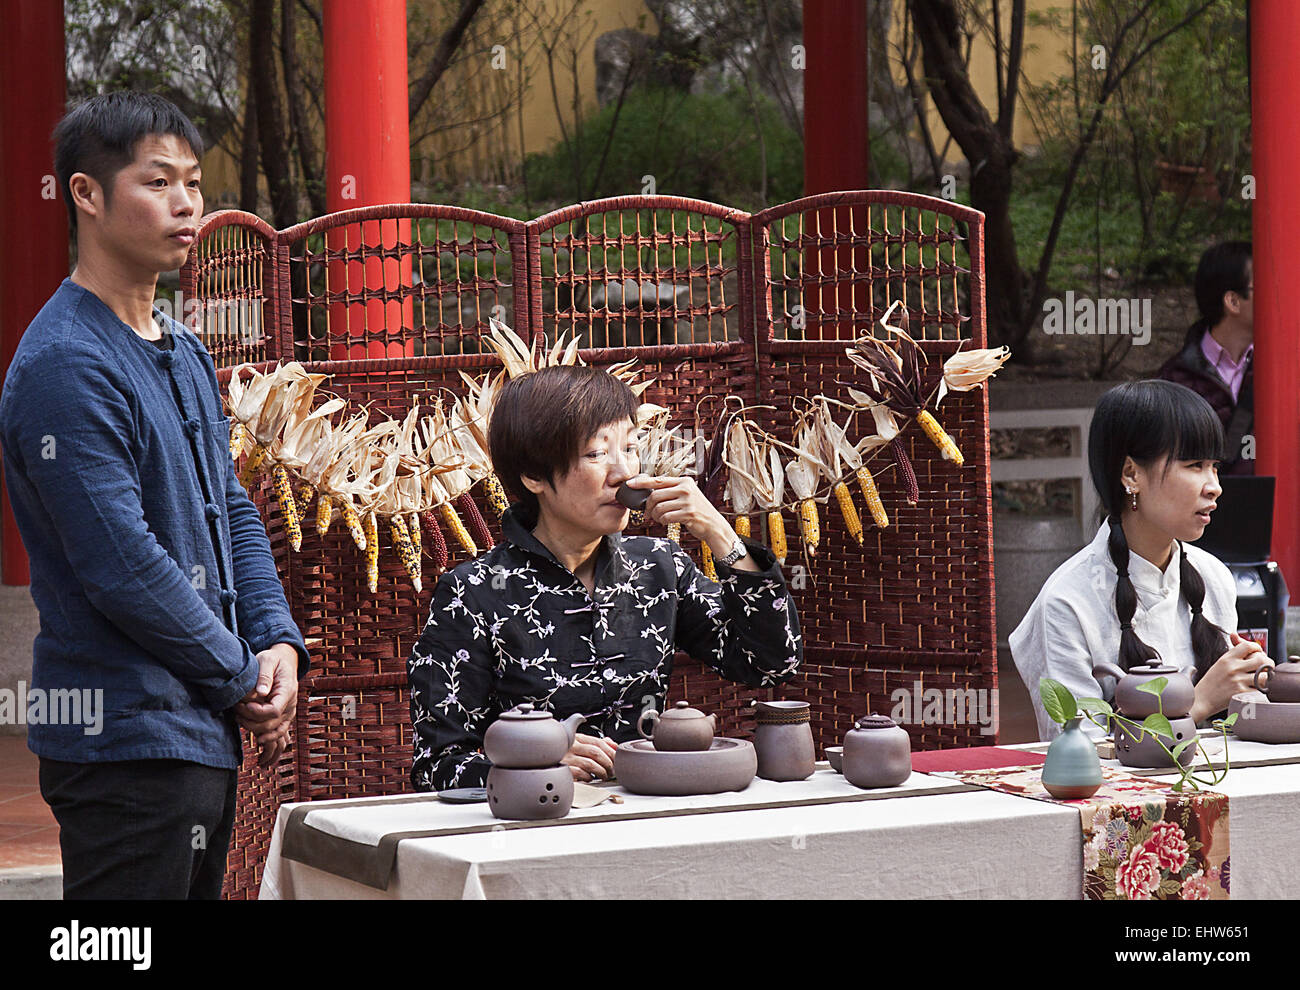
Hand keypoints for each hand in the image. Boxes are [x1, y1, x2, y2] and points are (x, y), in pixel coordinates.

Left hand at [234, 643, 299, 766]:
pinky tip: (258, 740)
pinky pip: (279, 733)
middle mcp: (291, 704)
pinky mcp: (284, 717)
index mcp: (288, 690)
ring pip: (274, 731)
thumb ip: (264, 675)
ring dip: (255, 729)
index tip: (244, 705)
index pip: (274, 710)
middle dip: (250, 720)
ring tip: (239, 718)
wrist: (284, 662)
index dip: (257, 712)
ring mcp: (288, 712)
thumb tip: (261, 692)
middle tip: (235, 709)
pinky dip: (269, 738)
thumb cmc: (273, 659)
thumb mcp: (267, 659)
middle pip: (271, 723)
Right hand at [560, 732, 617, 781]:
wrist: (545, 763)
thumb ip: (595, 742)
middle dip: (608, 763)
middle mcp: (570, 746)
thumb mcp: (578, 744)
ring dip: (601, 772)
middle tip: (612, 771)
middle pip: (596, 752)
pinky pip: (581, 774)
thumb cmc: (564, 754)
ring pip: (591, 764)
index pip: (598, 742)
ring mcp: (566, 758)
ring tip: (604, 776)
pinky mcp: (563, 770)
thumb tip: (613, 744)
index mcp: (576, 738)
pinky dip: (588, 777)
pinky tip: (589, 778)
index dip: (611, 751)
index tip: (617, 759)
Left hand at [629, 474, 730, 555]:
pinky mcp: (688, 513)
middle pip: (655, 495)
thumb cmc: (696, 511)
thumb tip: (648, 494)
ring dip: (655, 516)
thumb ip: (671, 491)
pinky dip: (662, 521)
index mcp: (684, 481)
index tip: (630, 484)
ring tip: (659, 518)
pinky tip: (665, 522)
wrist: (713, 525)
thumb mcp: (686, 496)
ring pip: (659, 508)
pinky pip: (666, 517)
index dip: (642, 482)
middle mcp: (686, 489)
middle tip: (647, 513)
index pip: (658, 480)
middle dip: (648, 506)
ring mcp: (688, 501)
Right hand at [1191, 632, 1271, 721]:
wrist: (1201, 699)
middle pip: (1261, 659)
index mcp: (1227, 658)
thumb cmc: (1211, 682)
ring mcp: (1238, 681)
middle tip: (1265, 666)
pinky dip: (1262, 689)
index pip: (1248, 646)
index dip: (1257, 648)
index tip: (1258, 652)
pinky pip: (1261, 689)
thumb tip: (1235, 635)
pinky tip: (1256, 688)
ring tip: (1262, 678)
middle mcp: (1233, 668)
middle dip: (1267, 662)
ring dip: (1267, 677)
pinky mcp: (1242, 694)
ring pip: (1265, 675)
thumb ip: (1232, 651)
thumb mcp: (1219, 662)